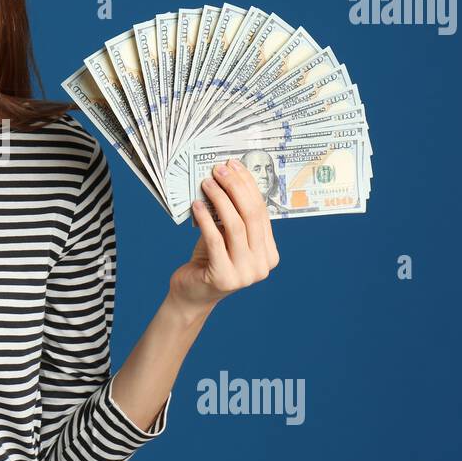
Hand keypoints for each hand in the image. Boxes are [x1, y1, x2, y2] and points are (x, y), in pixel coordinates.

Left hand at [169, 158, 280, 308]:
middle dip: (235, 188)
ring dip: (220, 199)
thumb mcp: (225, 236)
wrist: (191, 294)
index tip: (233, 165)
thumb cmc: (209, 260)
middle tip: (219, 170)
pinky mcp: (224, 277)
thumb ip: (232, 215)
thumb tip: (227, 177)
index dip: (248, 186)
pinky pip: (216, 240)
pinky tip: (196, 205)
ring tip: (206, 183)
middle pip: (251, 216)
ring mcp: (246, 274)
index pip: (261, 212)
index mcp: (270, 253)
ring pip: (235, 226)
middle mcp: (262, 265)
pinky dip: (206, 219)